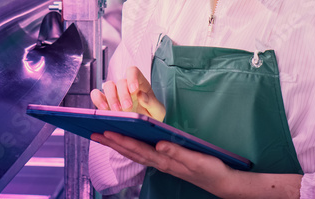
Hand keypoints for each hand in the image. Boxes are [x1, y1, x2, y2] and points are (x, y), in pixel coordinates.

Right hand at [89, 66, 166, 120]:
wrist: (143, 127)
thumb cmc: (151, 116)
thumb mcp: (158, 111)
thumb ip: (152, 103)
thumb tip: (141, 95)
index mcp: (139, 84)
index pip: (133, 71)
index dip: (132, 77)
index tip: (134, 90)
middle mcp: (125, 86)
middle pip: (120, 81)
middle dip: (123, 95)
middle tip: (127, 107)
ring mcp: (114, 93)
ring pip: (108, 86)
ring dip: (111, 98)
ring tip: (116, 111)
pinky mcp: (104, 102)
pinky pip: (96, 95)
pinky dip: (98, 100)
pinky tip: (104, 109)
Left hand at [89, 131, 234, 197]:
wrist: (220, 181)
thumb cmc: (210, 169)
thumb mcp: (196, 159)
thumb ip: (177, 151)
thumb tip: (159, 144)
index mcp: (165, 160)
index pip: (138, 149)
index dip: (122, 140)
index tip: (106, 132)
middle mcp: (160, 162)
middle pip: (131, 151)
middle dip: (112, 143)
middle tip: (94, 133)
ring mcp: (162, 163)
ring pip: (135, 153)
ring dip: (118, 145)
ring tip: (103, 137)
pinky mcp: (166, 161)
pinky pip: (143, 154)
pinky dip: (131, 148)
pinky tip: (125, 143)